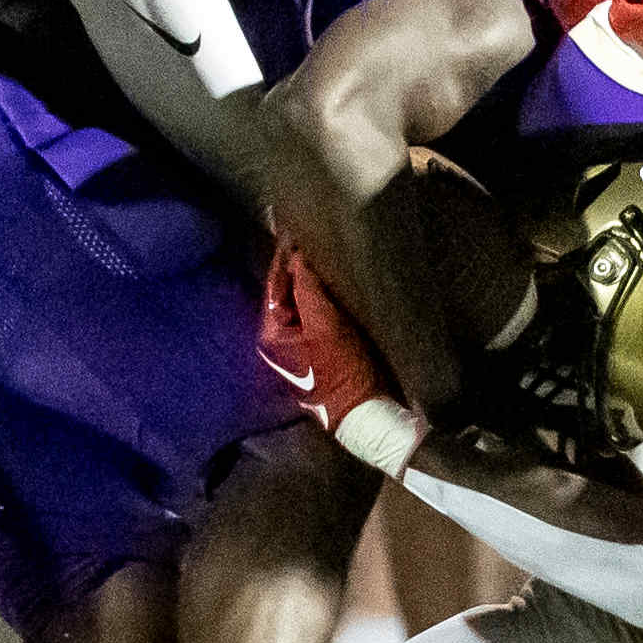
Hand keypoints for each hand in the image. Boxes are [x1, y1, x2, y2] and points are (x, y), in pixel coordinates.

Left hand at [260, 235, 425, 479]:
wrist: (371, 416)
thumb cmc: (346, 374)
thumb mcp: (326, 328)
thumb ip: (309, 291)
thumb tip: (297, 257)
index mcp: (271, 334)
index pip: (275, 283)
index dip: (285, 255)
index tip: (294, 226)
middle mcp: (280, 338)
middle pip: (287, 290)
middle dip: (298, 263)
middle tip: (310, 229)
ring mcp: (301, 344)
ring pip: (303, 300)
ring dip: (312, 276)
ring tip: (323, 246)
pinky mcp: (323, 348)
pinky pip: (317, 312)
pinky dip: (323, 293)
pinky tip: (336, 278)